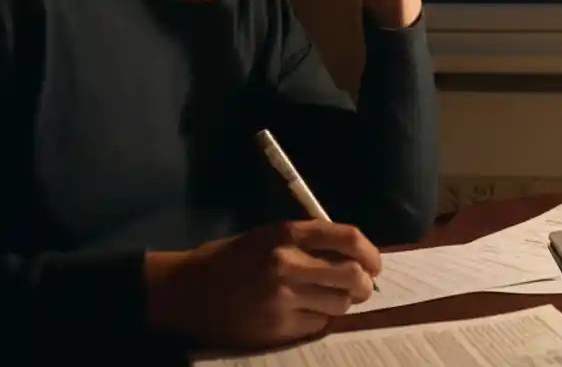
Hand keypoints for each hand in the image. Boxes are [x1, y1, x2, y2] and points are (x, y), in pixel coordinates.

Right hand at [144, 220, 381, 349]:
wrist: (186, 291)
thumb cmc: (229, 259)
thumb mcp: (267, 237)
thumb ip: (307, 242)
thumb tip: (352, 254)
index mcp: (287, 234)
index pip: (348, 238)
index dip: (370, 252)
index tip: (375, 263)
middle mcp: (288, 263)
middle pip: (353, 276)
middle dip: (365, 284)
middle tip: (362, 287)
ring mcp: (283, 298)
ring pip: (340, 304)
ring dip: (342, 303)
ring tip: (329, 299)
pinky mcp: (277, 327)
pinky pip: (318, 324)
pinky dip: (319, 319)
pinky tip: (303, 313)